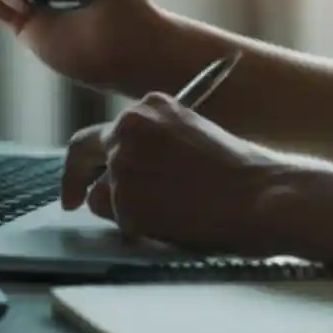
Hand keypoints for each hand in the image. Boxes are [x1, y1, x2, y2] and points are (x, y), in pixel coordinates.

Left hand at [63, 93, 295, 255]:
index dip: (87, 157)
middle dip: (74, 178)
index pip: (102, 130)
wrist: (261, 196)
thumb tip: (123, 167)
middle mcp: (128, 127)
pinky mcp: (124, 199)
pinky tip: (171, 220)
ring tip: (170, 210)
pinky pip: (116, 219)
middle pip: (82, 153)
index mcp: (148, 107)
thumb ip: (154, 143)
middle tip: (71, 201)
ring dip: (122, 207)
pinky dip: (135, 226)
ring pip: (100, 194)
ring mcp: (123, 164)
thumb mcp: (191, 135)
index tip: (81, 176)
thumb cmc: (240, 173)